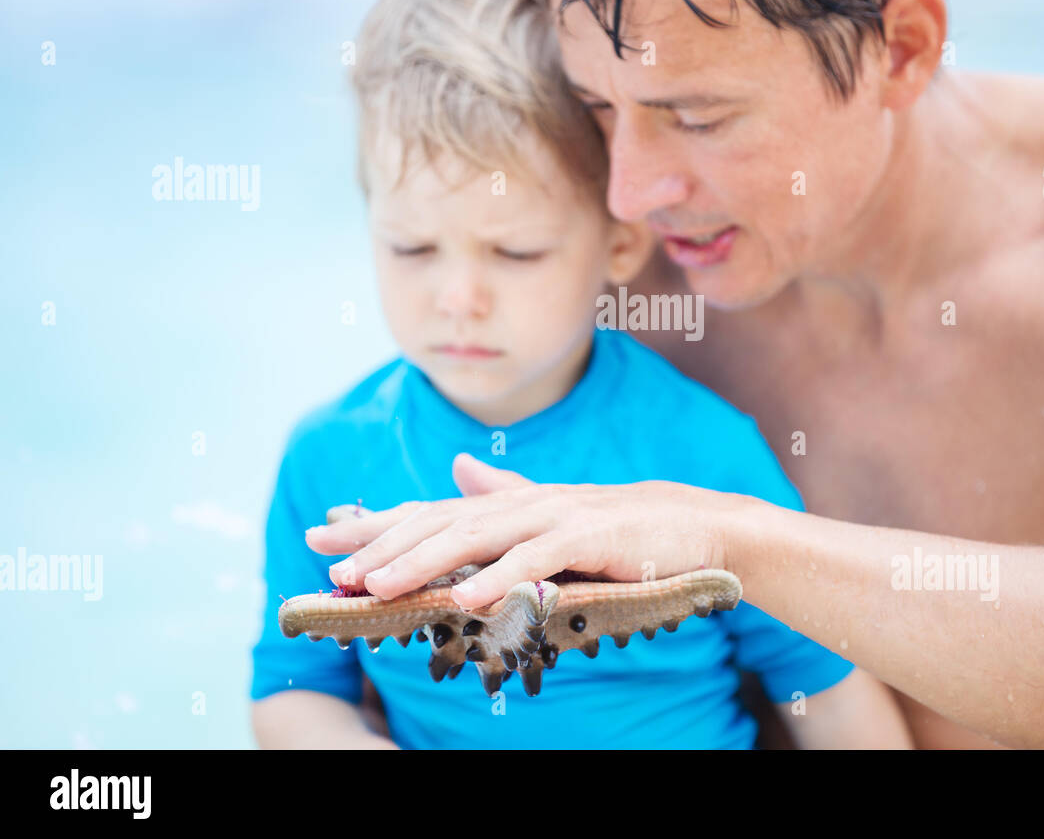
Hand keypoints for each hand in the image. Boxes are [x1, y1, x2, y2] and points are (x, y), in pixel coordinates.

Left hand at [305, 453, 750, 608]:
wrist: (697, 525)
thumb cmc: (623, 528)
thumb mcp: (555, 514)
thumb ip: (505, 493)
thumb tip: (458, 466)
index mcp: (512, 502)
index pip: (431, 512)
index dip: (376, 525)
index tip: (322, 539)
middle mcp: (525, 502)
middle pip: (441, 522)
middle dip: (382, 545)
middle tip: (333, 568)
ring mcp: (557, 516)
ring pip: (478, 538)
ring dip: (424, 563)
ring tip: (377, 586)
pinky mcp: (591, 537)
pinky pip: (537, 561)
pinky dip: (500, 580)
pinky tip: (466, 601)